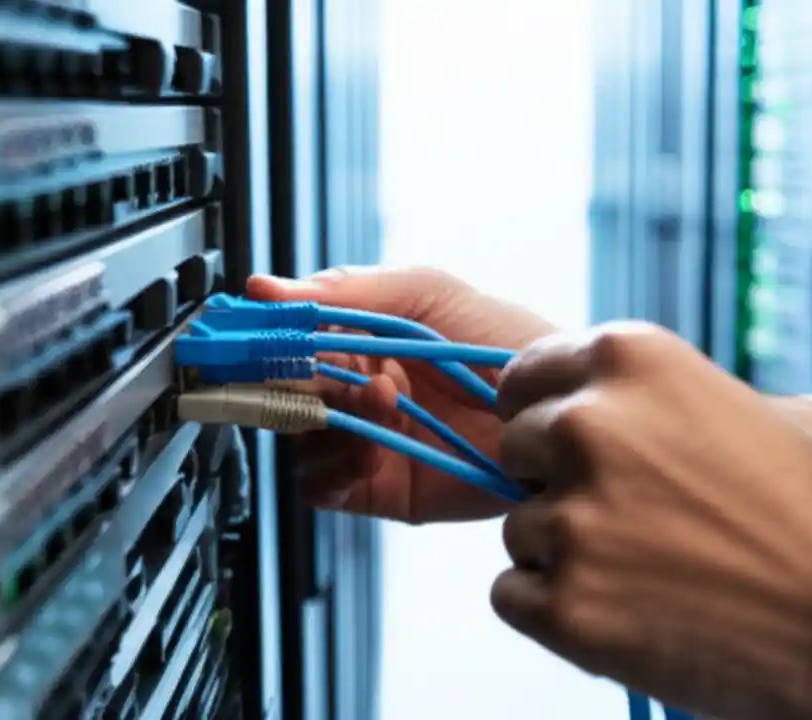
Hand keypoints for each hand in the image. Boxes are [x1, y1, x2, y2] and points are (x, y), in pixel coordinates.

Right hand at [247, 266, 554, 521]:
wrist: (557, 411)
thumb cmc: (507, 342)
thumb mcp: (427, 293)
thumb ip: (346, 291)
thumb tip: (265, 289)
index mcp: (362, 338)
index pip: (289, 337)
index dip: (266, 337)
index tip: (254, 334)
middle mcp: (357, 387)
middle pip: (285, 389)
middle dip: (294, 380)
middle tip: (316, 371)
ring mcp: (365, 438)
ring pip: (296, 438)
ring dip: (320, 420)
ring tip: (379, 401)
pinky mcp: (379, 487)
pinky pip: (321, 485)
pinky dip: (329, 466)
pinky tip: (366, 446)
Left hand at [491, 322, 811, 717]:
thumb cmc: (803, 515)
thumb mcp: (722, 407)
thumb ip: (634, 398)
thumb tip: (559, 408)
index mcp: (628, 359)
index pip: (522, 377)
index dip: (539, 416)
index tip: (563, 448)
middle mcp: (586, 423)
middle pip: (514, 451)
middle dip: (555, 484)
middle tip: (631, 521)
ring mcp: (571, 516)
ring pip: (518, 529)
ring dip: (564, 553)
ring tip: (651, 573)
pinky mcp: (563, 602)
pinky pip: (513, 595)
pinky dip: (556, 612)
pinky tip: (628, 614)